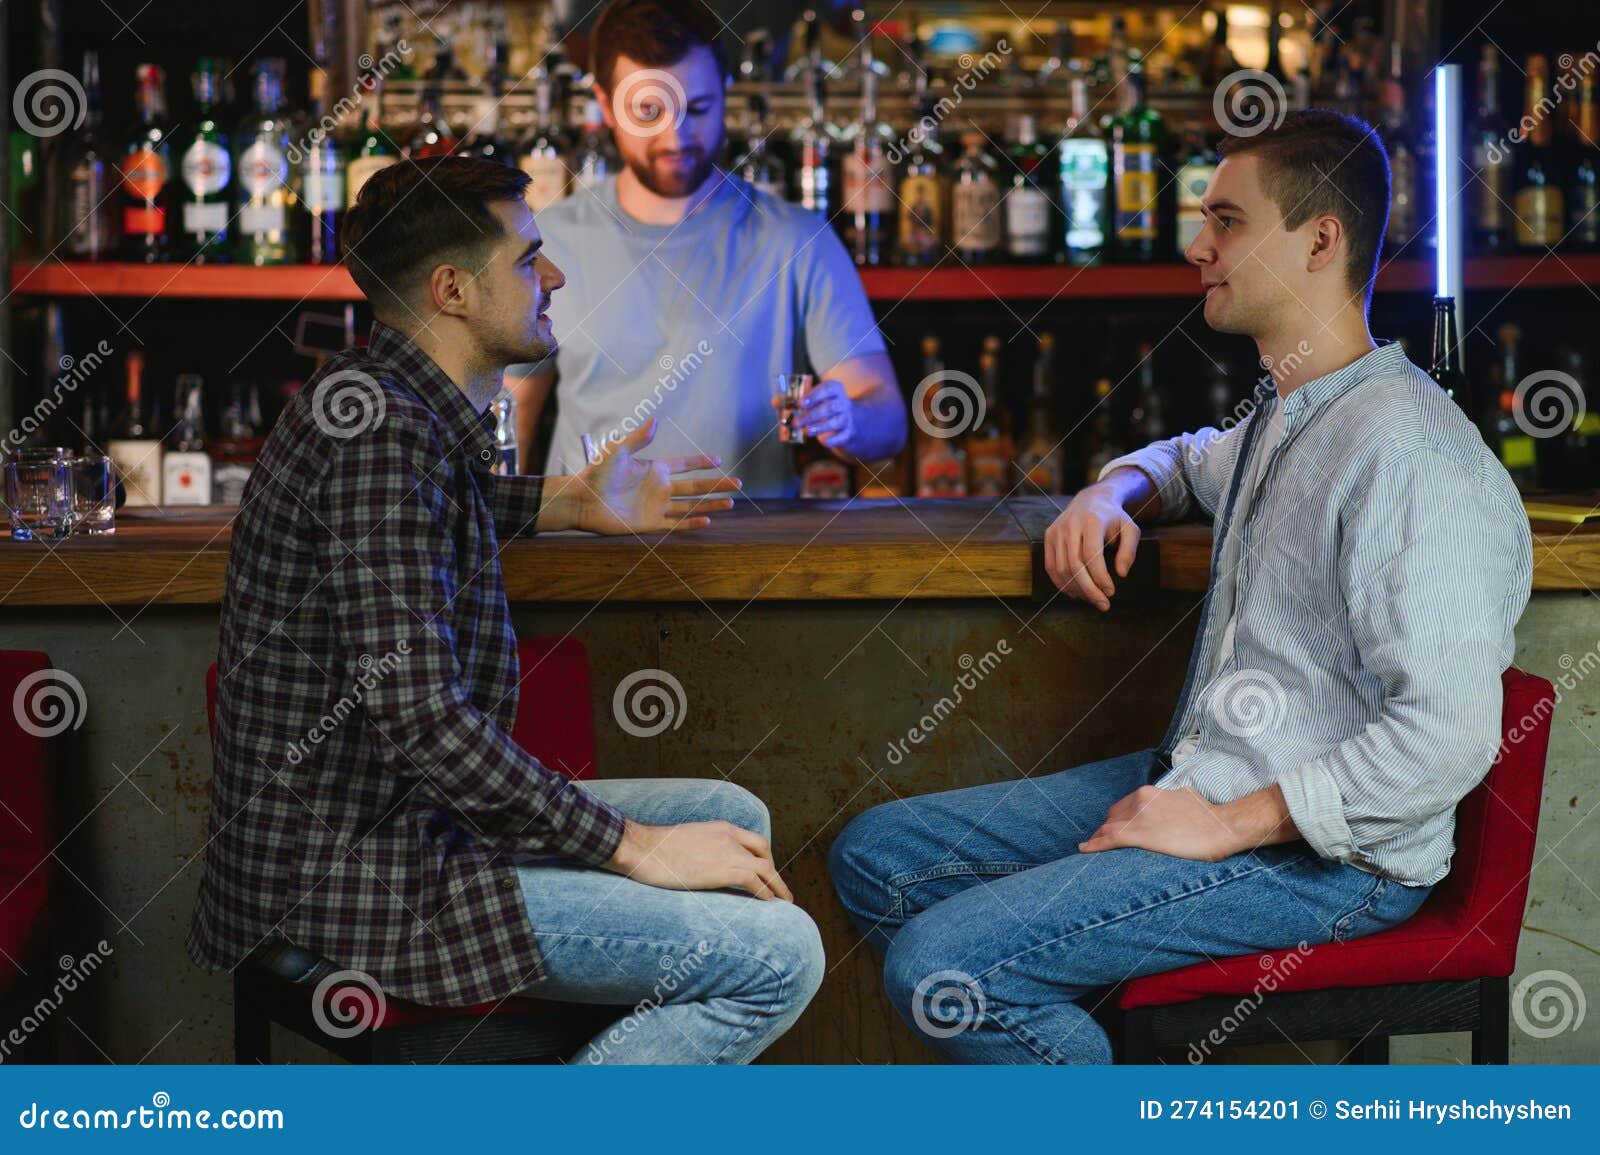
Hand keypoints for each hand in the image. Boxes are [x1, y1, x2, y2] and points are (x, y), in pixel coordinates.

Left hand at [577, 418, 740, 534]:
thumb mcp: (618, 451)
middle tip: (738, 483)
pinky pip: (676, 524)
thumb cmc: (597, 473)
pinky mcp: (650, 524)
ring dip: (710, 504)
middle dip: (717, 485)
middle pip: (695, 486)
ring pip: (691, 506)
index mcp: (654, 469)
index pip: (685, 464)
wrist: (583, 500)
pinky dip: (692, 522)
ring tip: (731, 502)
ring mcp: (657, 506)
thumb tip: (655, 419)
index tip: (719, 459)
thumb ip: (639, 439)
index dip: (701, 462)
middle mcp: (659, 488)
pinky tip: (707, 519)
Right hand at [605, 818, 794, 900]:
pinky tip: (768, 903)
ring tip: (785, 902)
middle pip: (764, 852)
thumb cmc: (654, 849)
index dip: (764, 858)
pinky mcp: (721, 869)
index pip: (753, 841)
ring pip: (765, 868)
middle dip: (775, 872)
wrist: (642, 848)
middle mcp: (728, 836)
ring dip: (777, 886)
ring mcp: (727, 852)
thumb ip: (702, 850)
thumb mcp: (686, 842)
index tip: (766, 874)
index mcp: (720, 828)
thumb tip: (704, 867)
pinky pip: (754, 881)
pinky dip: (765, 892)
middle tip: (780, 890)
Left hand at [789, 378, 857, 452]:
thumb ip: (791, 399)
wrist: (846, 419)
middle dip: (811, 415)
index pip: (826, 389)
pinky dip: (834, 439)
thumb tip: (775, 402)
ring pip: (836, 422)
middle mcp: (842, 402)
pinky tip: (824, 442)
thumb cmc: (822, 406)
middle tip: (796, 422)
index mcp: (833, 389)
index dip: (813, 396)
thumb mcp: (810, 399)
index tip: (800, 404)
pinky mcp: (848, 432)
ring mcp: (847, 417)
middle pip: (829, 407)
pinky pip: (842, 436)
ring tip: (807, 431)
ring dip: (820, 427)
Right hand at [1043, 484, 1140, 610]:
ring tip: (1091, 599)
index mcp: (1092, 520)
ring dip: (1076, 589)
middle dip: (1089, 589)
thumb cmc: (1114, 518)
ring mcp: (1056, 531)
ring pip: (1061, 568)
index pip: (1091, 555)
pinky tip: (1075, 592)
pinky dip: (1061, 583)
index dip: (1100, 577)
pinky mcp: (1049, 537)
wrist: (1092, 500)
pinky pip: (1051, 566)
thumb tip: (1121, 574)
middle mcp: (1070, 525)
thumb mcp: (1131, 530)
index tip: (1110, 591)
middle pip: (1074, 564)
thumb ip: (1129, 551)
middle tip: (1103, 604)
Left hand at [1078, 785, 1242, 861]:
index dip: (1116, 819)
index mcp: (1149, 792)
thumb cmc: (1208, 816)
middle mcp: (1139, 801)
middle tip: (1101, 841)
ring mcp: (1138, 817)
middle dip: (1106, 828)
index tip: (1111, 828)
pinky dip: (1094, 844)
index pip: (1123, 806)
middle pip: (1113, 816)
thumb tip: (1170, 805)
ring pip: (1108, 827)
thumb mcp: (1184, 798)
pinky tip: (1085, 849)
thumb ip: (1169, 801)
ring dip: (1098, 837)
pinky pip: (1109, 839)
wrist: (1220, 827)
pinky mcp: (1139, 835)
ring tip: (1091, 847)